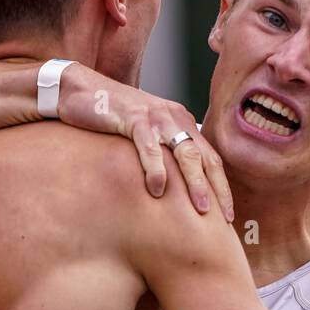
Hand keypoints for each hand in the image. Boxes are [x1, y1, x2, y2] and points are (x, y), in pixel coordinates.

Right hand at [57, 64, 232, 219]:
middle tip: (223, 218)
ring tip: (201, 209)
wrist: (81, 90)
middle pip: (204, 158)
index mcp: (181, 123)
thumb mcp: (143, 136)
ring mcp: (156, 117)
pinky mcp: (134, 118)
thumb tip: (171, 190)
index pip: (210, 158)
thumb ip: (161, 155)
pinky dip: (156, 169)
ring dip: (195, 183)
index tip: (228, 214)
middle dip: (216, 189)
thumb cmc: (111, 119)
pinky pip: (150, 147)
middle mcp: (175, 118)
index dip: (221, 186)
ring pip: (184, 153)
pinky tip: (157, 190)